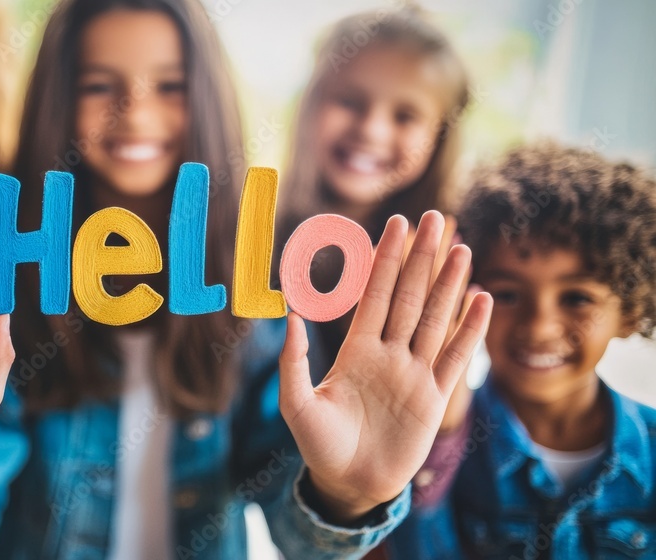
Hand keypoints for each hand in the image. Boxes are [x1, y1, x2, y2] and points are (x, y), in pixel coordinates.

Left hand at [278, 212, 491, 524]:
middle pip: (409, 296)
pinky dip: (469, 330)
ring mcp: (414, 374)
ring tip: (461, 247)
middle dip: (422, 258)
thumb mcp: (297, 403)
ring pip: (434, 319)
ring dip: (449, 284)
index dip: (386, 259)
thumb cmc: (319, 444)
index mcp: (356, 350)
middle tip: (434, 218)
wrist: (350, 484)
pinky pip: (454, 358)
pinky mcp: (434, 399)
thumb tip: (290, 315)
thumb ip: (294, 361)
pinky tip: (481, 299)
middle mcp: (388, 354)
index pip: (375, 293)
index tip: (397, 225)